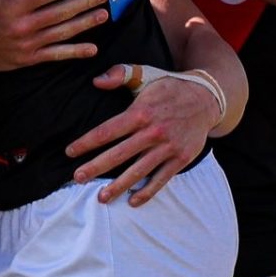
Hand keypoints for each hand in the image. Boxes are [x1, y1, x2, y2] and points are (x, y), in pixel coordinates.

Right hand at [0, 0, 107, 71]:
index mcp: (12, 5)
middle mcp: (23, 25)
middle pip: (61, 11)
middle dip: (85, 1)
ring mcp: (28, 44)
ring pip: (63, 32)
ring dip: (85, 22)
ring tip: (102, 14)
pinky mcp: (29, 59)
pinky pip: (56, 55)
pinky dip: (75, 52)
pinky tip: (92, 48)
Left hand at [66, 63, 223, 205]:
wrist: (206, 98)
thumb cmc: (168, 87)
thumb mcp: (144, 75)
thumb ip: (119, 75)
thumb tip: (96, 81)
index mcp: (140, 112)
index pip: (107, 131)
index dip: (87, 142)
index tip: (70, 152)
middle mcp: (153, 132)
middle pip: (119, 154)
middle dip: (96, 167)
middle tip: (77, 178)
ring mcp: (168, 147)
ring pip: (138, 171)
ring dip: (119, 186)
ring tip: (101, 197)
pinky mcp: (181, 158)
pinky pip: (161, 179)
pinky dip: (147, 192)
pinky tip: (132, 201)